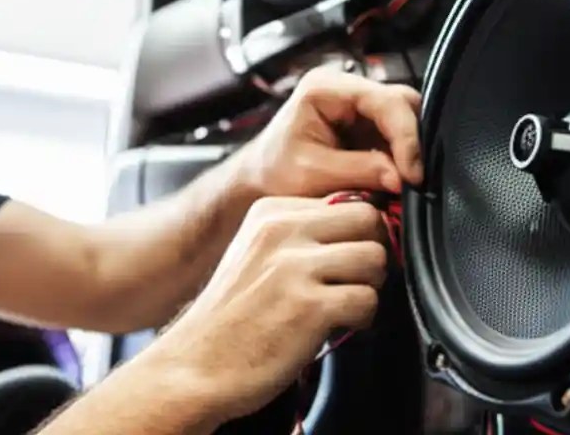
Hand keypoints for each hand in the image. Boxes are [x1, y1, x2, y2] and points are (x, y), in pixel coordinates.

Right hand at [143, 194, 388, 423]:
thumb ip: (301, 235)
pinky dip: (362, 319)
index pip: (346, 201)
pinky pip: (368, 299)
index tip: (342, 262)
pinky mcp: (309, 307)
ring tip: (342, 306)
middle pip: (367, 219)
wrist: (195, 368)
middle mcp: (281, 231)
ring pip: (375, 257)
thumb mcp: (257, 254)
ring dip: (369, 287)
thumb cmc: (231, 319)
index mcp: (270, 212)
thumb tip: (364, 227)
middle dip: (370, 252)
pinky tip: (336, 328)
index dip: (356, 234)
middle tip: (353, 281)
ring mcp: (294, 267)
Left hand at [236, 68, 424, 199]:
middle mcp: (345, 87)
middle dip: (412, 141)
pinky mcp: (365, 123)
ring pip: (404, 117)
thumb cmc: (275, 172)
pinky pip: (395, 134)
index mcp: (325, 87)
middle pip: (401, 102)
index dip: (406, 136)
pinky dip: (400, 156)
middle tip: (414, 179)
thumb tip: (402, 178)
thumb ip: (360, 171)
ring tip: (405, 182)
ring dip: (408, 150)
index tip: (413, 174)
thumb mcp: (313, 174)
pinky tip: (397, 178)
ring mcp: (357, 103)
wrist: (259, 178)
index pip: (385, 100)